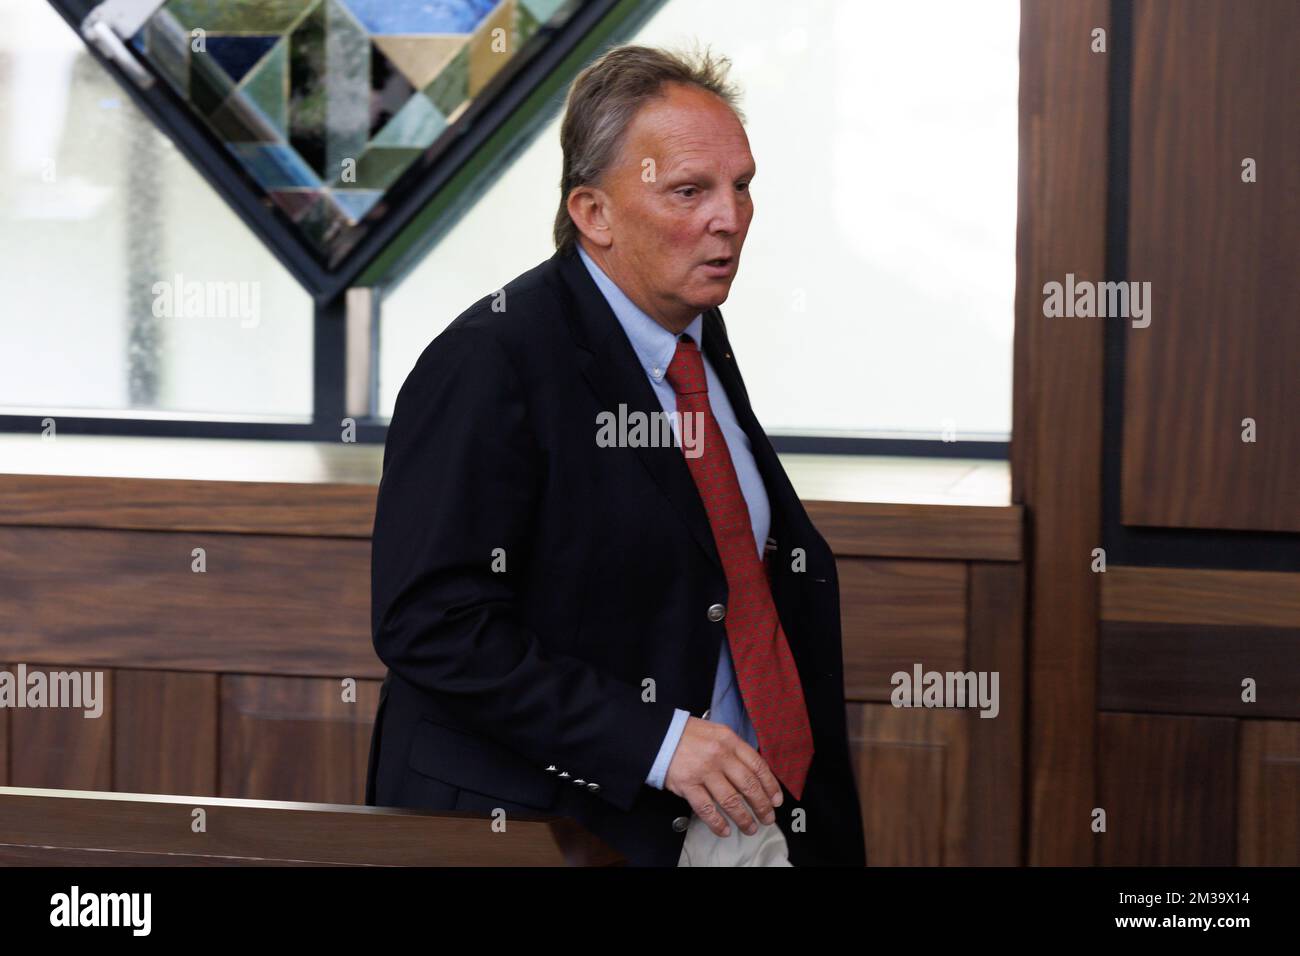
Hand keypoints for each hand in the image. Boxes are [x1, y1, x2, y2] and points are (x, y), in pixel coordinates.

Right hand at [663, 716, 782, 836]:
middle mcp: (719, 755)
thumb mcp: (717, 733)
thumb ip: (734, 750)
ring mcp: (703, 771)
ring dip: (743, 818)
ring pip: (731, 800)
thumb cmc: (688, 735)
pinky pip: (707, 809)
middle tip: (768, 818)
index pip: (757, 765)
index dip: (770, 785)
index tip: (776, 799)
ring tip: (750, 828)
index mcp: (729, 740)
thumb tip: (753, 774)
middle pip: (748, 785)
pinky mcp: (687, 785)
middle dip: (762, 805)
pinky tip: (725, 830)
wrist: (658, 735)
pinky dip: (718, 823)